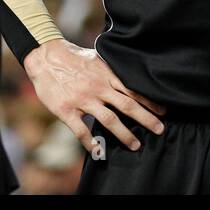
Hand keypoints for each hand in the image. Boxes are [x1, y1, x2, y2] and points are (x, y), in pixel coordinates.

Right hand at [23, 39, 165, 152]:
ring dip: (124, 134)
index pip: (133, 90)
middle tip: (160, 130)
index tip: (163, 111)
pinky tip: (98, 151)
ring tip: (136, 145)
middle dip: (146, 119)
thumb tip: (130, 75)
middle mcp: (98, 88)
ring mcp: (83, 100)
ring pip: (109, 120)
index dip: (149, 101)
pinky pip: (81, 130)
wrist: (46, 57)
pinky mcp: (67, 110)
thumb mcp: (98, 58)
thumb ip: (112, 70)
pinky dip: (90, 143)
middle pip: (127, 106)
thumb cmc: (73, 57)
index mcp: (107, 75)